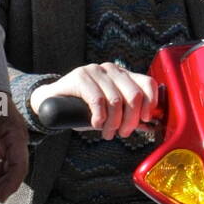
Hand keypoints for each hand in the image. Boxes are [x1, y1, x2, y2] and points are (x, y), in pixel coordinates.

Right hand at [29, 63, 157, 139]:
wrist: (53, 103)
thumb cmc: (85, 109)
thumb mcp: (111, 113)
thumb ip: (129, 116)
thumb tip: (149, 126)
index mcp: (124, 76)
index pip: (147, 83)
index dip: (151, 103)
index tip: (145, 120)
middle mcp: (112, 70)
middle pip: (134, 95)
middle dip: (131, 120)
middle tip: (123, 133)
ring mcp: (96, 70)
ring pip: (116, 100)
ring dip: (113, 123)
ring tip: (107, 133)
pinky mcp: (81, 76)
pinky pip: (98, 100)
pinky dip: (100, 117)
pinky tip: (96, 124)